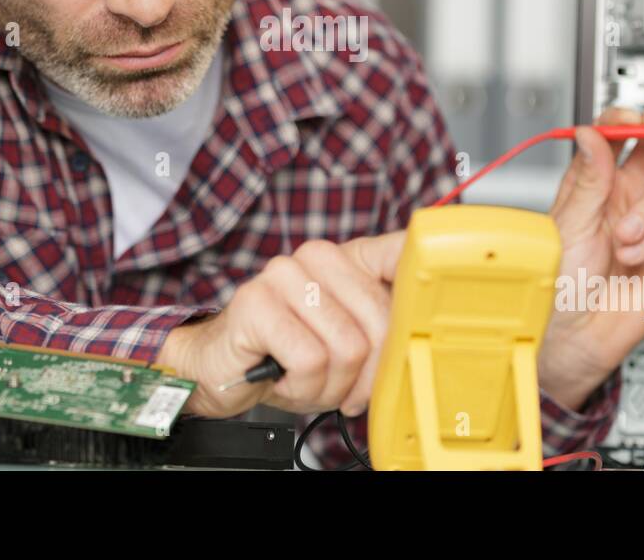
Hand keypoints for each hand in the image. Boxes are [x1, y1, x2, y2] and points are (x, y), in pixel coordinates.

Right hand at [155, 232, 403, 418]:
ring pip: (346, 347)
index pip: (400, 253)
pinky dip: (300, 386)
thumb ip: (381, 332)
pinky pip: (309, 360)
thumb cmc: (286, 356)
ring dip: (329, 385)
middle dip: (365, 373)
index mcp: (345, 259)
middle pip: (378, 323)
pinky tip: (282, 379)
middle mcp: (316, 257)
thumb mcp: (345, 343)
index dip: (421, 284)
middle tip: (342, 389)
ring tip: (305, 382)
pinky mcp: (256, 302)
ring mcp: (283, 274)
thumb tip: (422, 340)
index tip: (426, 315)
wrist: (217, 368)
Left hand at [540, 104, 643, 409]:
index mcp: (592, 186)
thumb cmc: (555, 285)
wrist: (569, 337)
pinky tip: (633, 257)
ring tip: (622, 235)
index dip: (625, 121)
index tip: (629, 117)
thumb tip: (590, 134)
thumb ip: (588, 180)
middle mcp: (621, 201)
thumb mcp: (567, 226)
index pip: (615, 138)